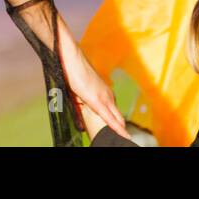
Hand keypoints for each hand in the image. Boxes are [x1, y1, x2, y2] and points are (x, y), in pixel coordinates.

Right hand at [58, 18, 129, 139]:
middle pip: (118, 117)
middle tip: (126, 140)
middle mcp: (108, 95)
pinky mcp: (98, 101)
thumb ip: (82, 100)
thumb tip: (80, 111)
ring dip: (120, 130)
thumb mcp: (80, 88)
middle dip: (121, 129)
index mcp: (105, 92)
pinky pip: (110, 119)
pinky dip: (117, 128)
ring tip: (125, 140)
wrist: (72, 58)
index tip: (122, 133)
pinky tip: (124, 136)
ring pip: (116, 119)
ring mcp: (105, 98)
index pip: (114, 111)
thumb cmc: (73, 71)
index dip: (118, 123)